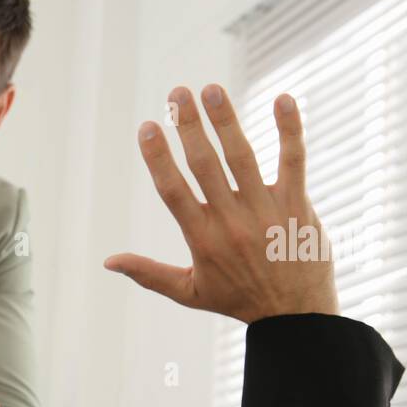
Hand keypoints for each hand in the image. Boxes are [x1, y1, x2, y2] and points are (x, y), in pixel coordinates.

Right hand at [105, 85, 339, 323]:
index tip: (148, 127)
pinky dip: (289, 129)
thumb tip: (108, 262)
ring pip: (243, 157)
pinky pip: (293, 160)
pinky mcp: (298, 205)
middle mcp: (232, 222)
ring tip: (212, 90)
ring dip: (226, 120)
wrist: (295, 316)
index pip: (173, 191)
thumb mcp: (189, 291)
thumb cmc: (238, 300)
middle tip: (177, 93)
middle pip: (205, 165)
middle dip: (189, 126)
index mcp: (202, 240)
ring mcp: (267, 211)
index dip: (158, 157)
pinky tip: (282, 98)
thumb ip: (148, 273)